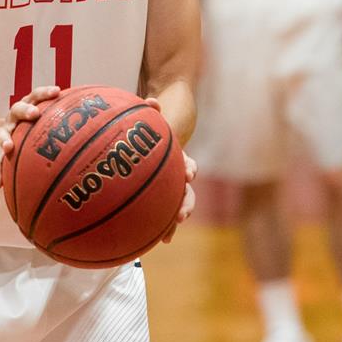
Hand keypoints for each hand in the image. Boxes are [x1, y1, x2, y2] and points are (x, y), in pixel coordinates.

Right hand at [0, 86, 61, 188]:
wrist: (5, 138)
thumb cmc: (36, 131)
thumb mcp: (46, 124)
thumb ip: (66, 124)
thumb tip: (100, 129)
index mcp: (28, 107)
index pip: (36, 95)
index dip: (45, 93)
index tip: (57, 91)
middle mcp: (14, 118)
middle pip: (17, 109)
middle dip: (26, 110)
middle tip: (35, 114)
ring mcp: (4, 132)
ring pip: (2, 133)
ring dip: (5, 139)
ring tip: (9, 147)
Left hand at [143, 97, 195, 242]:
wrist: (161, 127)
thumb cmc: (156, 123)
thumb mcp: (155, 116)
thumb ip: (153, 109)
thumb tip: (152, 101)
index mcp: (177, 157)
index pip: (187, 165)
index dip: (189, 170)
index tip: (188, 175)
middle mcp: (176, 172)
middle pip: (186, 191)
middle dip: (185, 203)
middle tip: (181, 215)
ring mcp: (169, 184)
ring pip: (176, 205)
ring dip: (174, 219)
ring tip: (168, 235)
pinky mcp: (160, 194)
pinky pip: (160, 211)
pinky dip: (160, 225)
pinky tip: (155, 240)